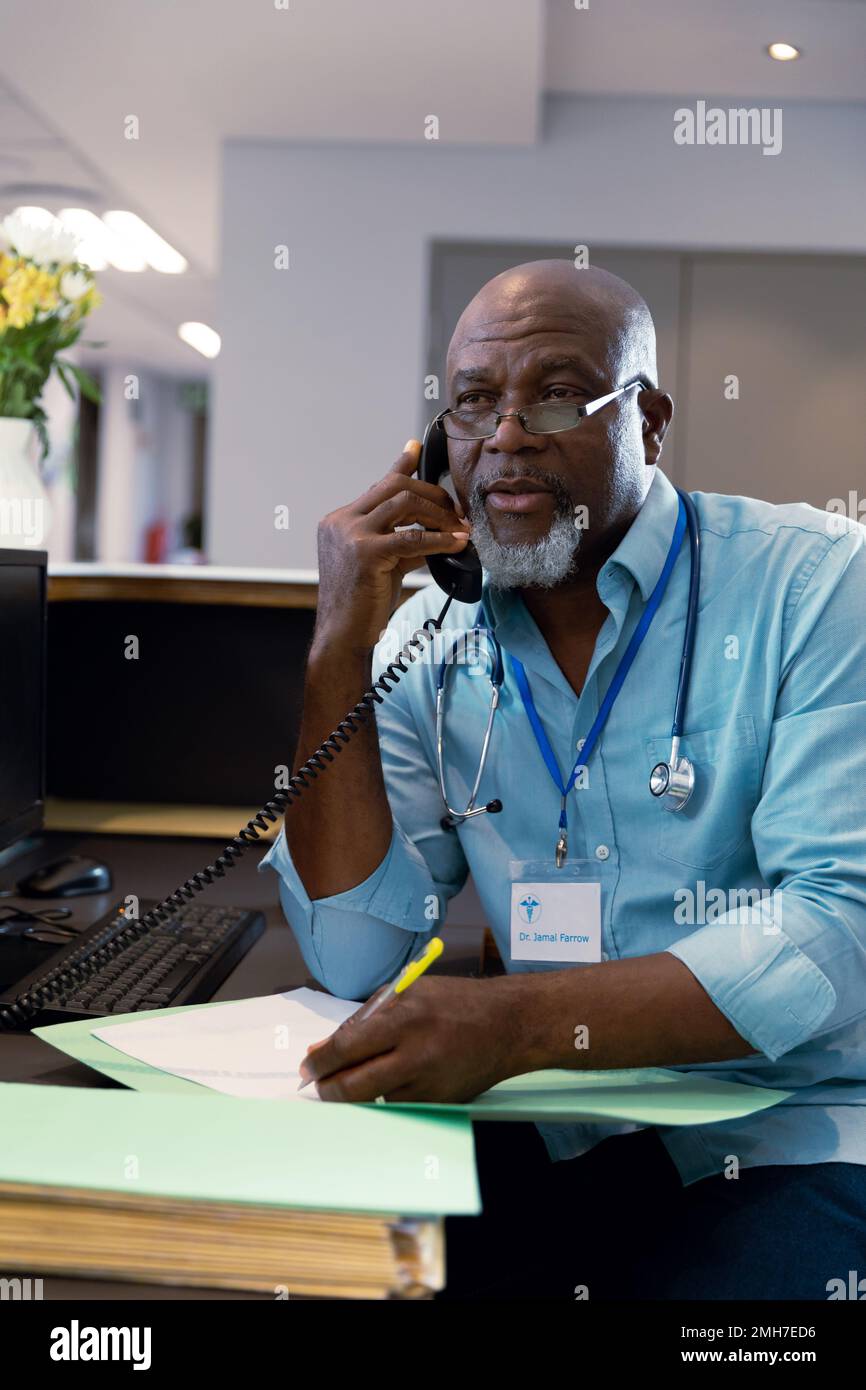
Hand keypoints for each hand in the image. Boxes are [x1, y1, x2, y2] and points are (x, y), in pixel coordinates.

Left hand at [298, 976, 525, 1103]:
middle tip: (318, 1084)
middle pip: (355, 1086)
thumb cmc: (455, 1002)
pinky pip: (400, 1105)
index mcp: (406, 1019)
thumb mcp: (408, 993)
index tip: (307, 1067)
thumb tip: (324, 1048)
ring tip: (370, 1068)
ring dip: (362, 1089)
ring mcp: (430, 1084)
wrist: (509, 1025)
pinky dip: (391, 1093)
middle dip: (328, 1089)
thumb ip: (364, 1019)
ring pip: (375, 1098)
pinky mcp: (441, 1103)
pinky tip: (401, 1075)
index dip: (320, 1061)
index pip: (348, 1048)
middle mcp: (417, 1055)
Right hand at [313, 440, 470, 652]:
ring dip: (439, 512)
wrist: (342, 636)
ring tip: (460, 528)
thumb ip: (401, 542)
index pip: (378, 485)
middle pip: (394, 485)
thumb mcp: (382, 565)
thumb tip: (435, 530)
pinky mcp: (365, 553)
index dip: (401, 464)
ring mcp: (350, 534)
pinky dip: (440, 538)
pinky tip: (457, 544)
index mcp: (340, 520)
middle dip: (432, 494)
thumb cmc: (361, 605)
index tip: (416, 447)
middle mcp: (341, 520)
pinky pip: (412, 537)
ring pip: (404, 501)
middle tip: (457, 511)